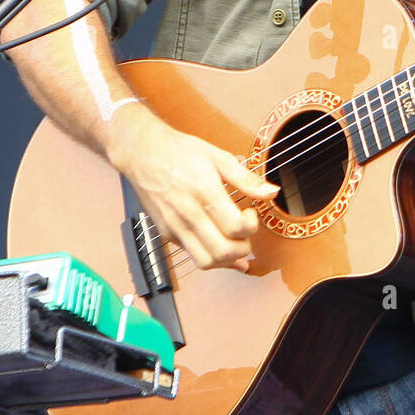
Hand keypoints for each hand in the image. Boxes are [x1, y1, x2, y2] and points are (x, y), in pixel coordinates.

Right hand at [105, 105, 278, 271]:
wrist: (143, 152)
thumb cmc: (179, 152)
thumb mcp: (218, 157)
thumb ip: (247, 178)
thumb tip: (272, 192)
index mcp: (205, 193)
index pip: (235, 227)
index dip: (252, 225)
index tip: (250, 213)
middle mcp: (188, 214)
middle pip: (223, 251)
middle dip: (244, 248)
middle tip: (246, 232)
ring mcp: (175, 227)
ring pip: (205, 262)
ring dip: (227, 260)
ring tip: (234, 242)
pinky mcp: (166, 233)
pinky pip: (191, 255)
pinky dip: (209, 257)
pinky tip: (219, 247)